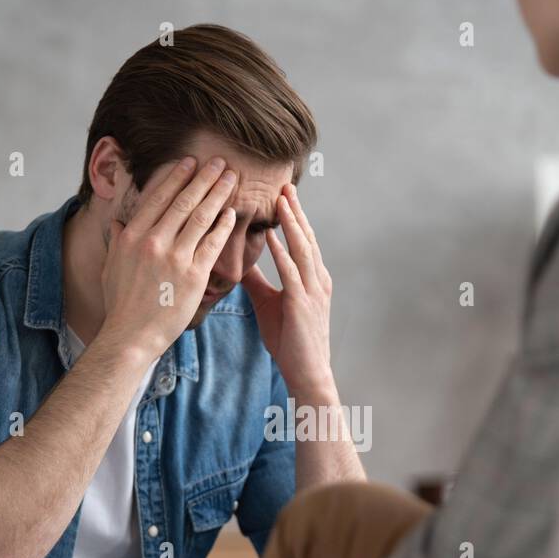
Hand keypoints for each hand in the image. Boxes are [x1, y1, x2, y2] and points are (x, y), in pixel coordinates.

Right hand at [99, 157, 237, 362]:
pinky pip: (212, 244)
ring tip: (231, 179)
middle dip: (203, 177)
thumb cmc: (121, 304)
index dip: (176, 176)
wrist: (131, 335)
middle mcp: (153, 241)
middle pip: (183, 201)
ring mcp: (175, 258)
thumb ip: (118, 240)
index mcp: (132, 235)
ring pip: (201, 217)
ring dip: (217, 194)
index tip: (188, 162)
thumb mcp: (112, 266)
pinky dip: (223, 226)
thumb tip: (119, 221)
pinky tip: (232, 214)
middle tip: (219, 162)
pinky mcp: (193, 276)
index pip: (158, 197)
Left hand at [242, 184, 334, 395]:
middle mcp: (317, 279)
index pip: (302, 240)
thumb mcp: (269, 304)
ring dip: (291, 223)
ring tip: (281, 201)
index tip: (282, 195)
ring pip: (302, 249)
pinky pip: (292, 272)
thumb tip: (241, 262)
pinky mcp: (303, 304)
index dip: (293, 217)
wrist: (307, 372)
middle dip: (295, 211)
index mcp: (312, 278)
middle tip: (285, 185)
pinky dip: (281, 252)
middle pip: (306, 237)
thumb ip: (258, 281)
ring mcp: (313, 291)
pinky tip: (271, 236)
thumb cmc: (290, 341)